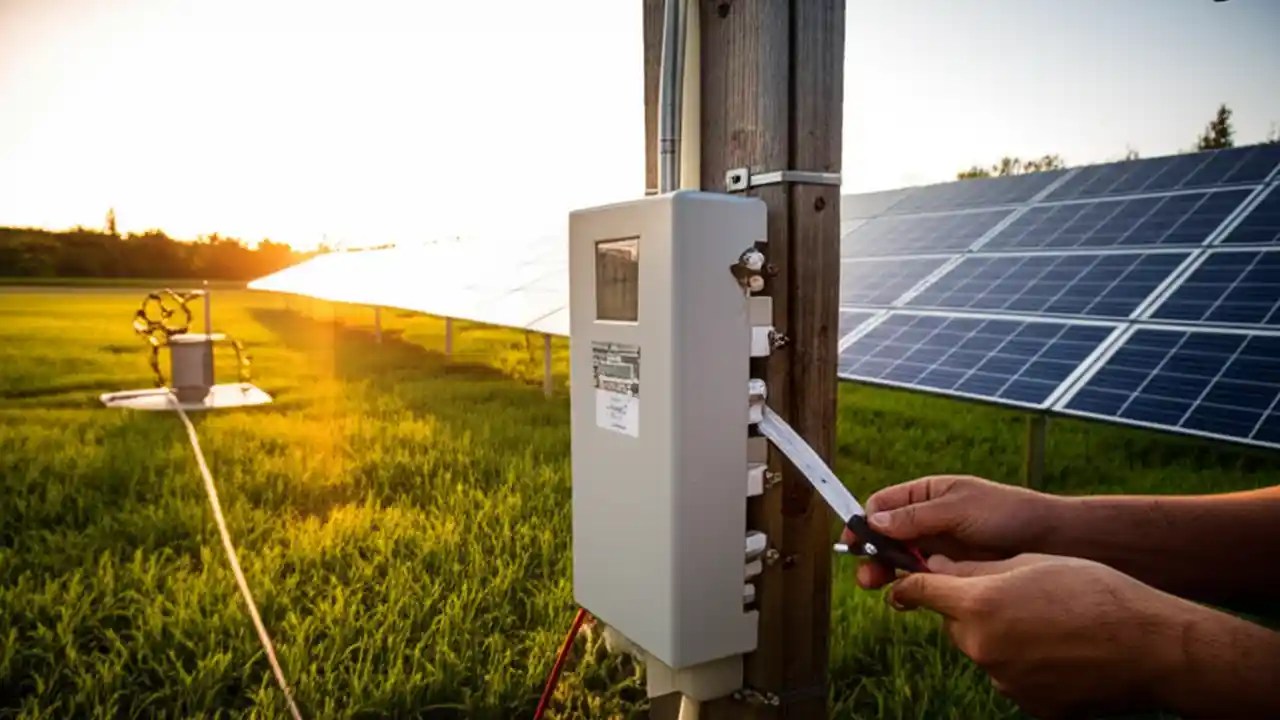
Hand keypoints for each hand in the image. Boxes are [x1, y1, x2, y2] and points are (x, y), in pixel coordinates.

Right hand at [841, 475, 1066, 588]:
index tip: (852, 540)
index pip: (882, 505)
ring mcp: (938, 547)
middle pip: (884, 536)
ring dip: (885, 570)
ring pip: (898, 559)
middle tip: (866, 573)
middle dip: (870, 552)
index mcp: (926, 494)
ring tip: (879, 585)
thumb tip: (874, 521)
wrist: (1050, 541)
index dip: (864, 522)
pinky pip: (920, 578)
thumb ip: (916, 517)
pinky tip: (904, 595)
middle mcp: (927, 520)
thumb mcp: (958, 509)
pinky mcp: (950, 571)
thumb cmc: (1007, 514)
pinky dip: (908, 585)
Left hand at [890, 553, 1188, 719]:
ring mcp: (1005, 681)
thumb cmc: (1096, 592)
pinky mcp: (1029, 705)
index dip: (908, 585)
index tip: (900, 586)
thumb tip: (934, 565)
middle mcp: (983, 647)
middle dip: (972, 610)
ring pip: (985, 651)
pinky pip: (1013, 678)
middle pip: (956, 624)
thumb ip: (975, 567)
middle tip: (1017, 597)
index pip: (921, 592)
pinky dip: (1027, 665)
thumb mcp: (1032, 562)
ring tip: (1051, 624)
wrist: (1152, 647)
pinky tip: (1062, 652)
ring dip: (1002, 638)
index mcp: (979, 605)